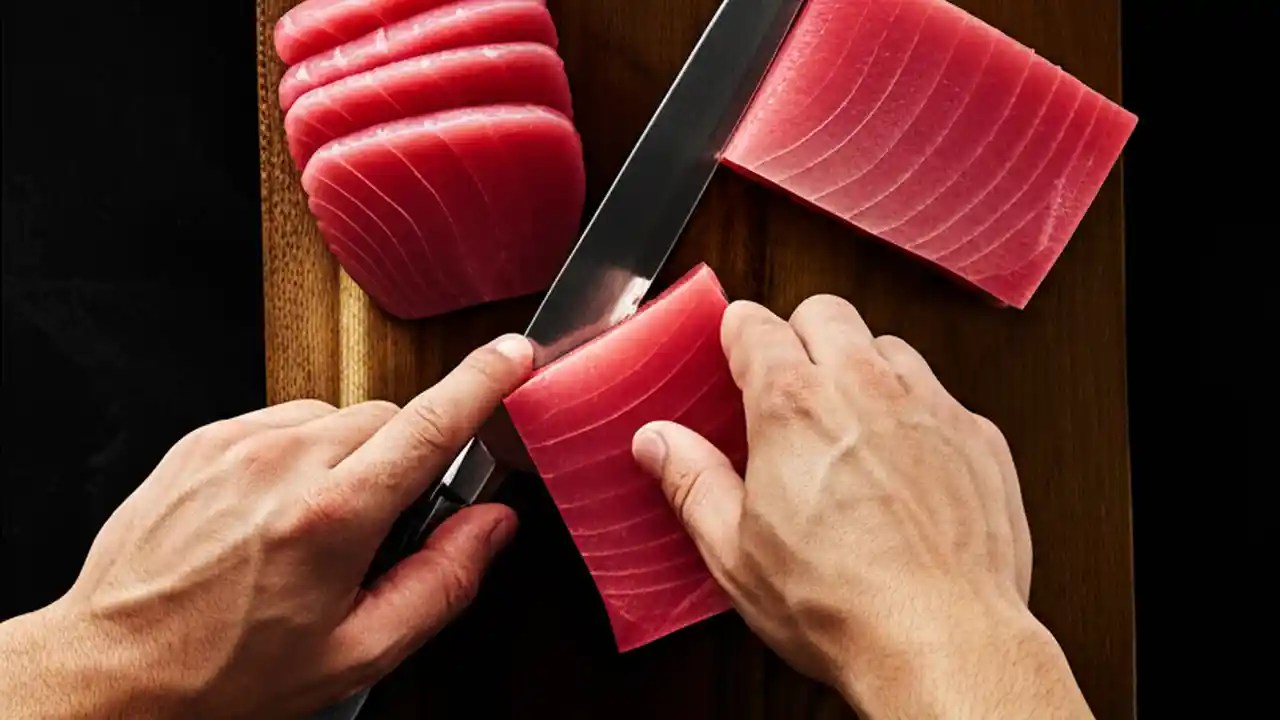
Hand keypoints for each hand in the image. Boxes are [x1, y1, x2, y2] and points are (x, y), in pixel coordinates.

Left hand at [0, 335, 533, 718]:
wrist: (113, 672)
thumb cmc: (227, 674)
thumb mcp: (357, 653)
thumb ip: (442, 581)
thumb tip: (491, 526)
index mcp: (330, 518)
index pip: (429, 426)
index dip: (483, 383)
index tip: (514, 355)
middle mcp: (281, 464)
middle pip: (388, 419)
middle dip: (404, 460)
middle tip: (381, 526)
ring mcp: (235, 444)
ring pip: (336, 418)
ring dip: (350, 457)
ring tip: (315, 526)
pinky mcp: (202, 440)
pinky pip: (282, 423)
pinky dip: (298, 455)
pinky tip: (275, 512)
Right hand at [632, 297, 1091, 717]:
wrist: (944, 642)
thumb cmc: (839, 604)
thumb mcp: (734, 552)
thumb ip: (691, 481)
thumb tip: (657, 441)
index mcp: (792, 405)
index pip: (755, 324)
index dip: (738, 334)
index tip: (735, 352)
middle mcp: (865, 386)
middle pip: (825, 312)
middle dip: (801, 335)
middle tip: (790, 388)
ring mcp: (930, 406)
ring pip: (888, 347)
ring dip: (863, 370)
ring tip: (849, 427)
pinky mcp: (979, 437)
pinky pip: (941, 397)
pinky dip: (917, 415)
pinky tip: (905, 467)